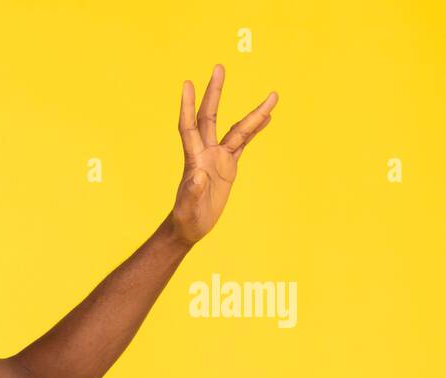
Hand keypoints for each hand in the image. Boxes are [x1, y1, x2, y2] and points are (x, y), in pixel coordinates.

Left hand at [170, 64, 277, 245]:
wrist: (191, 226)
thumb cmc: (186, 218)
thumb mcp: (188, 208)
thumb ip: (193, 192)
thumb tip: (199, 176)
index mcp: (194, 159)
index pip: (189, 126)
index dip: (188, 106)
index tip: (188, 83)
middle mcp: (206, 152)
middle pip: (210, 116)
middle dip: (214, 92)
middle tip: (219, 67)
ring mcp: (218, 157)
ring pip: (237, 129)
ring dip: (254, 113)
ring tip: (274, 96)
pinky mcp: (229, 165)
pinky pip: (244, 142)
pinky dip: (255, 129)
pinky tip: (267, 117)